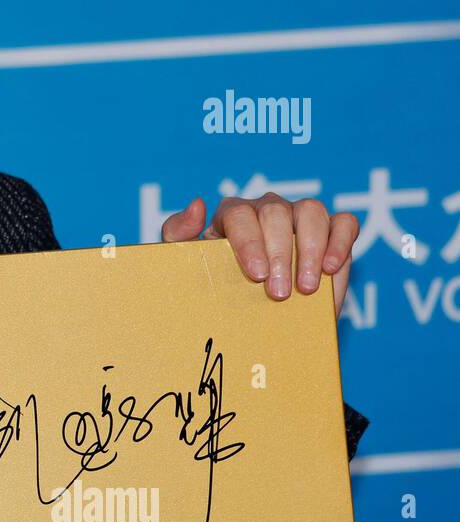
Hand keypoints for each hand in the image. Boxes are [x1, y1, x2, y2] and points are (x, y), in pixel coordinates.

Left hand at [161, 193, 358, 316]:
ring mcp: (300, 217)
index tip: (257, 275)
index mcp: (231, 215)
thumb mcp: (187, 264)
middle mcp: (266, 209)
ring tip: (306, 287)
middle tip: (279, 293)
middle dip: (280, 254)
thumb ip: (179, 234)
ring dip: (310, 249)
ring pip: (311, 211)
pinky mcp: (331, 231)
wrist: (250, 316)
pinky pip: (343, 223)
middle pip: (275, 213)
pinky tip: (331, 269)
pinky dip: (340, 242)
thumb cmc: (216, 286)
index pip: (238, 215)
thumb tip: (198, 204)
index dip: (249, 243)